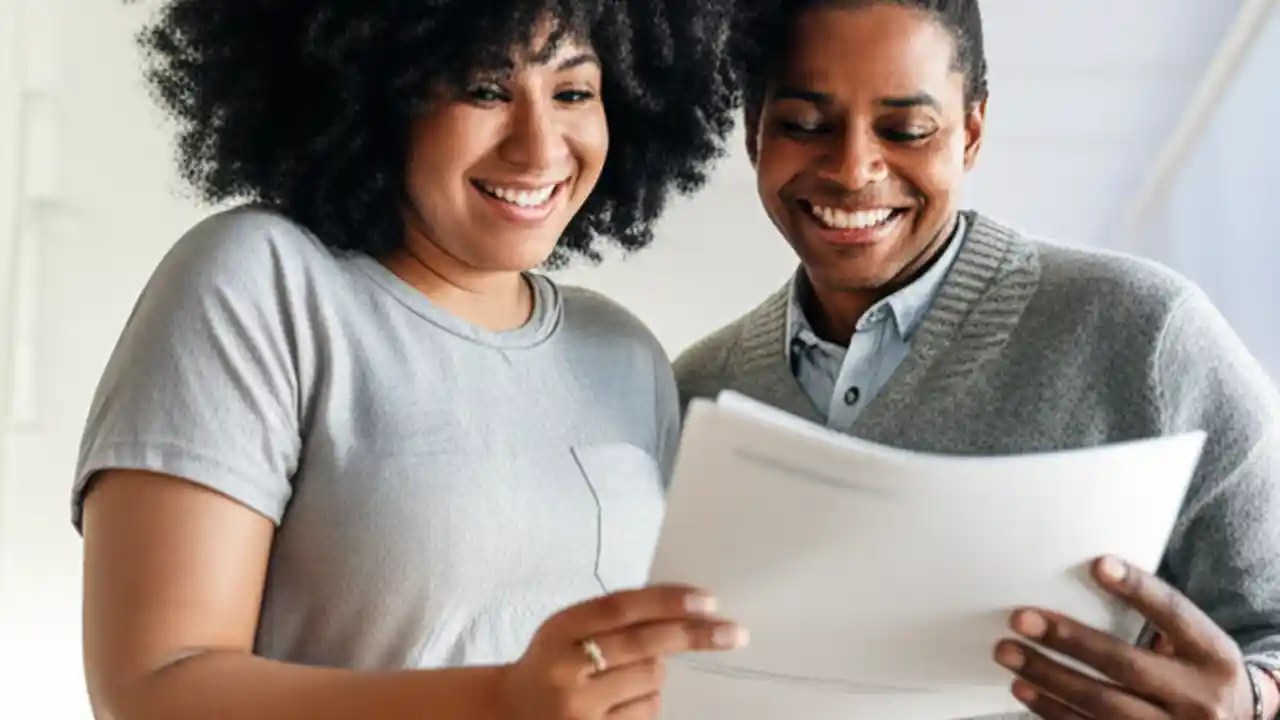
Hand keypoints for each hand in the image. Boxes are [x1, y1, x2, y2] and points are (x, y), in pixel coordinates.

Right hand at [497, 584, 748, 718]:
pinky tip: (620, 701)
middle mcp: (565, 668)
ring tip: (622, 678)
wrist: (507, 713)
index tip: (708, 601)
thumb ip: (611, 618)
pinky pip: (646, 712)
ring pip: (651, 680)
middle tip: (735, 634)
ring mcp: (579, 708)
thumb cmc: (551, 663)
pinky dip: (647, 701)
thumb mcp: (567, 630)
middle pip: (644, 645)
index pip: (620, 609)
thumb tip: (683, 610)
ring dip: (655, 674)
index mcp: (559, 629)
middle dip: (694, 636)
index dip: (666, 601)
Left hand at [993, 555, 1253, 718]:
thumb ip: (1157, 621)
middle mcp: (1199, 696)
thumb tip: (1086, 576)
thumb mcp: (1197, 647)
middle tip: (1021, 619)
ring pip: (1101, 704)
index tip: (1098, 564)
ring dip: (1048, 677)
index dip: (1137, 589)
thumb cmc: (1198, 674)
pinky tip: (1024, 689)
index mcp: (1213, 656)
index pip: (1173, 614)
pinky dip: (1052, 710)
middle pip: (1125, 663)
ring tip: (1009, 653)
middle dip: (1068, 640)